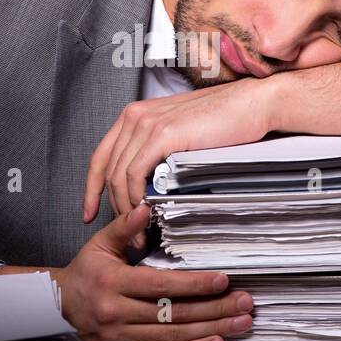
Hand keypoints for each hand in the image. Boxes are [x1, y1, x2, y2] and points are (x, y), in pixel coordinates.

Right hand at [53, 203, 253, 340]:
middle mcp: (117, 313)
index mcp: (113, 282)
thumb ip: (123, 227)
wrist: (56, 310)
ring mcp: (121, 338)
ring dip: (212, 330)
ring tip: (242, 323)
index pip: (160, 286)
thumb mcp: (98, 245)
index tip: (223, 280)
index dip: (194, 285)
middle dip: (215, 309)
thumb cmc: (84, 273)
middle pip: (174, 314)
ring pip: (174, 336)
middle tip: (246, 303)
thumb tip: (146, 208)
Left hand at [82, 76, 276, 243]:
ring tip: (140, 233)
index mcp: (135, 115)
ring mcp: (146, 123)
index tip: (89, 213)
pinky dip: (135, 198)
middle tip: (128, 235)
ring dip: (125, 209)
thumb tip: (148, 188)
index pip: (101, 156)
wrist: (251, 105)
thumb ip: (158, 154)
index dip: (91, 188)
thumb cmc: (224, 122)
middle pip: (107, 170)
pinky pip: (135, 174)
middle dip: (112, 207)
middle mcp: (135, 116)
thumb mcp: (180, 136)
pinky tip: (145, 214)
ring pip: (119, 176)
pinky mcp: (162, 133)